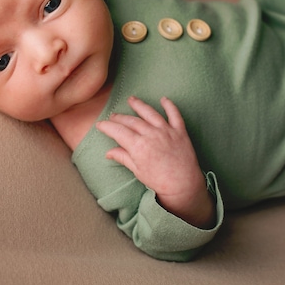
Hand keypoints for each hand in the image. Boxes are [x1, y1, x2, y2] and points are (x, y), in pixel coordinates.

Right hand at [95, 96, 214, 228]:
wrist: (183, 185)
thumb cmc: (159, 181)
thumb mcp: (137, 171)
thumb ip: (123, 157)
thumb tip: (109, 152)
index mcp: (139, 146)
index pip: (118, 131)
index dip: (107, 126)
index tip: (100, 124)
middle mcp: (151, 134)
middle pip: (132, 121)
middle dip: (120, 117)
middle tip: (113, 116)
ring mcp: (166, 131)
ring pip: (150, 113)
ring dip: (139, 105)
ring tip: (131, 99)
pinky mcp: (180, 131)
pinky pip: (174, 114)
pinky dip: (169, 106)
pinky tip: (163, 99)